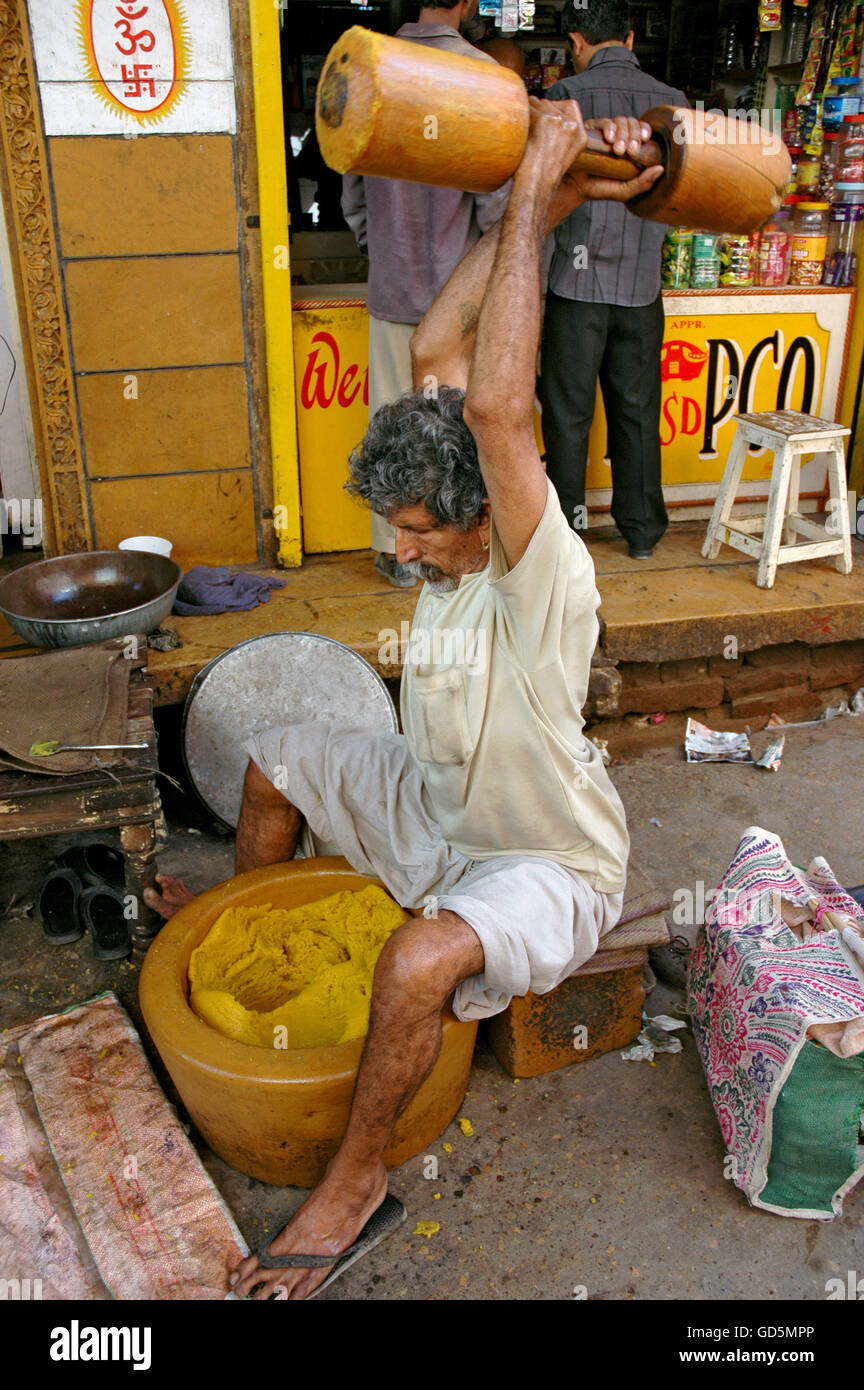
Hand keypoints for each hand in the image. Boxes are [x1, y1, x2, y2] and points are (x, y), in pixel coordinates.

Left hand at [517, 96, 589, 203]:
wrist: (535, 187)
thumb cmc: (541, 177)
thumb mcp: (561, 156)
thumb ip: (561, 135)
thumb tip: (547, 115)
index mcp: (581, 136)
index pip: (571, 106)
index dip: (555, 108)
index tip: (544, 119)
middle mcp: (573, 127)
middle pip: (551, 104)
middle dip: (539, 112)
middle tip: (531, 132)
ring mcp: (559, 122)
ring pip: (539, 103)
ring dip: (529, 115)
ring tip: (525, 135)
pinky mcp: (544, 120)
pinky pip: (528, 108)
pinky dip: (521, 117)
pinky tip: (520, 133)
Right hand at [547, 112, 664, 226]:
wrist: (576, 189)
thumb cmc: (600, 189)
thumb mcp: (625, 191)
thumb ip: (643, 183)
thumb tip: (660, 168)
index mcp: (629, 146)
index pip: (641, 130)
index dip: (644, 130)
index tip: (645, 138)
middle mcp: (618, 136)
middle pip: (632, 123)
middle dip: (634, 135)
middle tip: (630, 151)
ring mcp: (605, 132)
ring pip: (620, 120)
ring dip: (623, 133)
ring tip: (618, 150)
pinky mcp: (591, 130)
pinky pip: (604, 121)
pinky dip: (609, 128)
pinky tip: (609, 140)